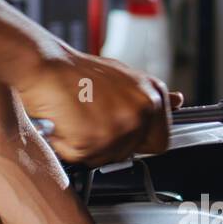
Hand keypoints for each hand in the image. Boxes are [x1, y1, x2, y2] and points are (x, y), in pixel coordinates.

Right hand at [15, 47, 178, 166]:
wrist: (45, 64)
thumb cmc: (76, 71)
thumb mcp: (123, 77)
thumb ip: (147, 96)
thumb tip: (177, 101)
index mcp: (153, 95)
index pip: (161, 141)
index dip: (138, 141)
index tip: (121, 132)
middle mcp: (141, 111)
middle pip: (129, 153)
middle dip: (108, 143)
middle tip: (90, 119)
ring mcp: (119, 128)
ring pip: (104, 158)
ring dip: (87, 145)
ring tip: (77, 118)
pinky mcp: (94, 141)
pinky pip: (81, 159)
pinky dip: (68, 146)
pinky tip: (66, 123)